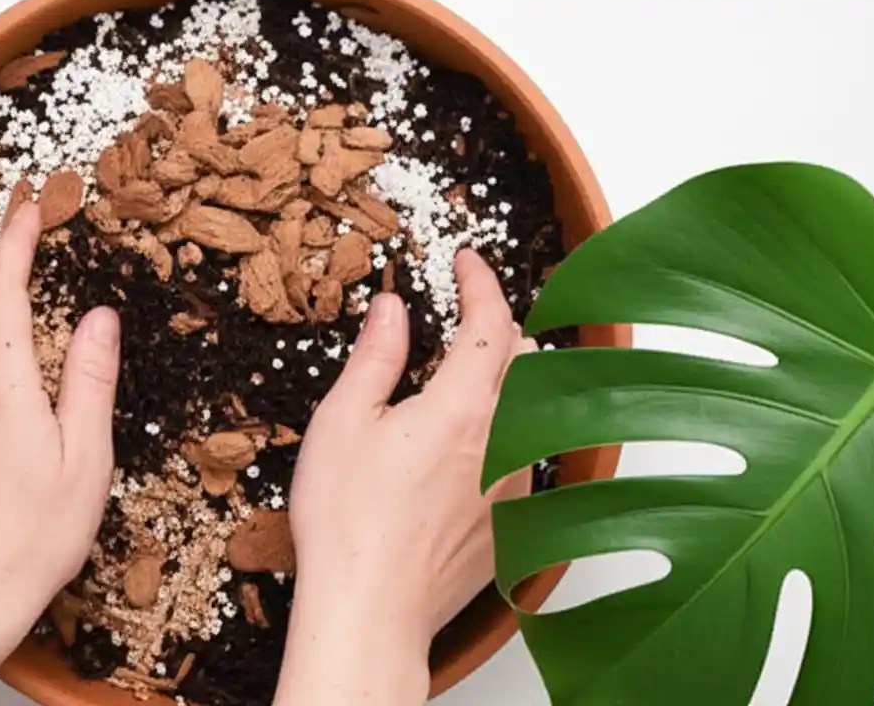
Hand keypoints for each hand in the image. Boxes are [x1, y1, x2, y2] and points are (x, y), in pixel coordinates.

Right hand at [274, 250, 532, 705]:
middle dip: (497, 325)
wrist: (371, 611)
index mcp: (460, 407)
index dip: (481, 282)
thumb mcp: (343, 421)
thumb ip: (376, 355)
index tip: (467, 262)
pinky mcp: (512, 520)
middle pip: (524, 358)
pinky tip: (467, 442)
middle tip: (462, 314)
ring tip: (462, 376)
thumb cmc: (348, 524)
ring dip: (505, 377)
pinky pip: (524, 453)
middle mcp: (504, 440)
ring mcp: (515, 483)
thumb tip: (393, 308)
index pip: (491, 322)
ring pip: (531, 406)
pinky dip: (505, 427)